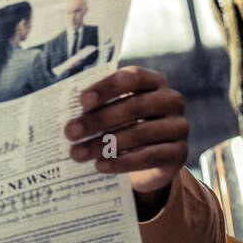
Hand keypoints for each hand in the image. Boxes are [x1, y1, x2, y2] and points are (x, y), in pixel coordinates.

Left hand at [65, 66, 187, 205]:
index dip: (106, 88)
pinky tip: (101, 165)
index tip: (82, 101)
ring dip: (105, 144)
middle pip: (134, 107)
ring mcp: (178, 126)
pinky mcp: (179, 152)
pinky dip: (123, 162)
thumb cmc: (121, 124)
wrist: (145, 158)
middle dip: (98, 120)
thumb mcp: (110, 110)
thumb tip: (64, 113)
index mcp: (152, 81)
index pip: (131, 77)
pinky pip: (150, 156)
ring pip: (140, 133)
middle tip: (70, 132)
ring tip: (78, 154)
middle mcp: (170, 100)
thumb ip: (94, 106)